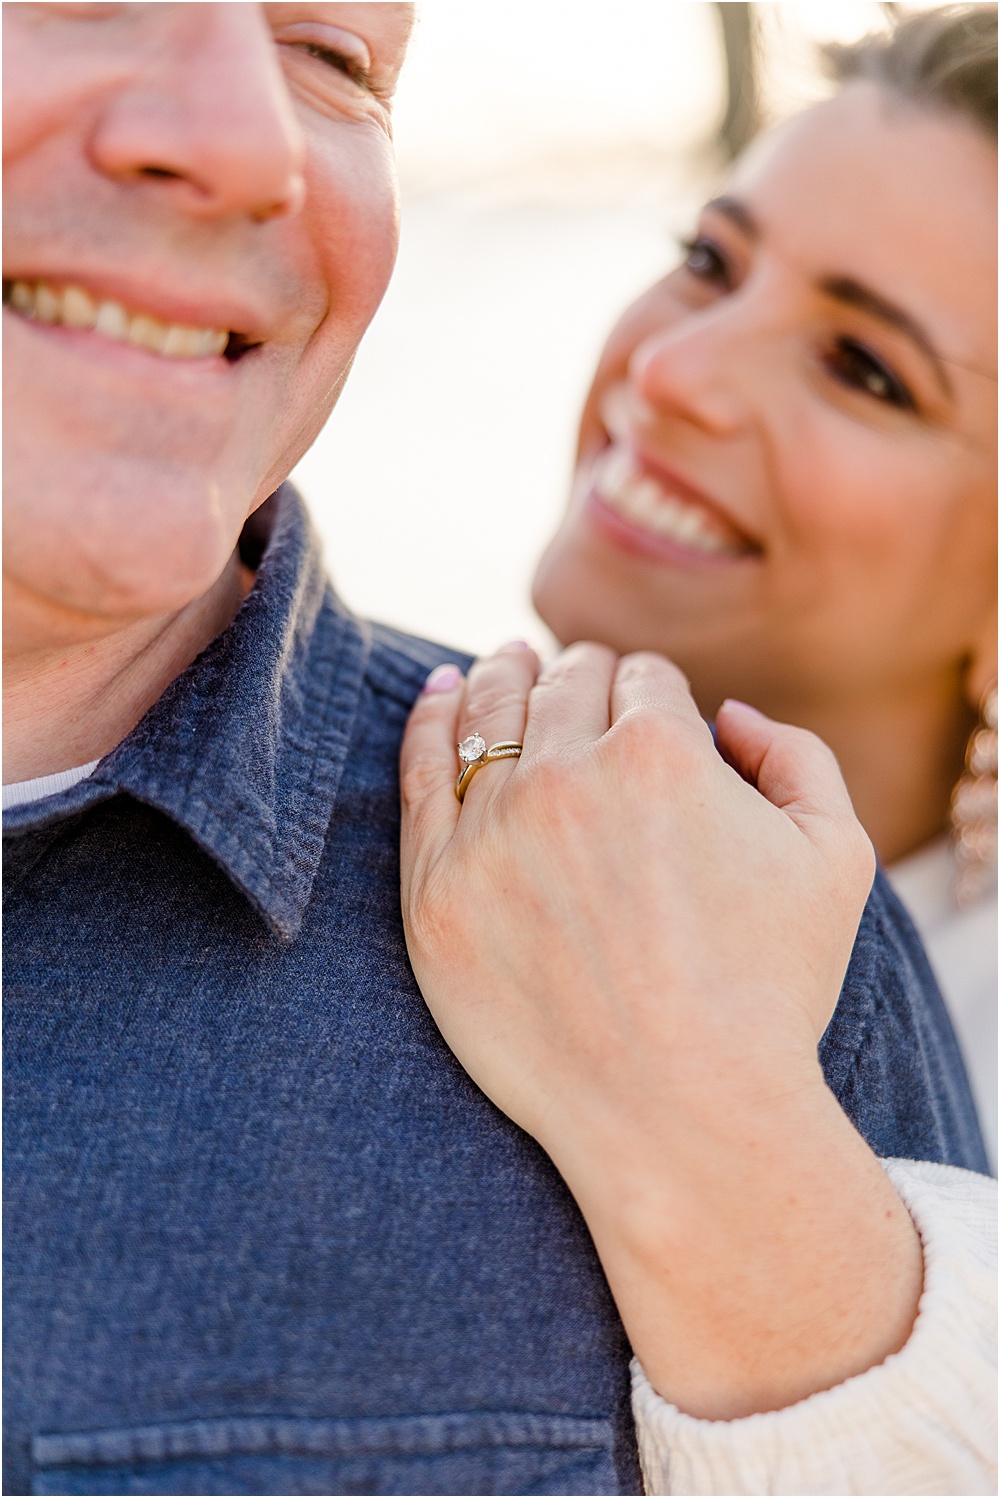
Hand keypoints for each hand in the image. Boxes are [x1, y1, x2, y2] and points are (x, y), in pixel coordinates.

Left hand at [400, 642, 921, 1418]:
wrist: (682, 1120)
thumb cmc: (769, 995)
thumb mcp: (836, 861)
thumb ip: (798, 758)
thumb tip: (729, 715)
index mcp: (662, 752)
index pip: (643, 681)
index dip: (651, 689)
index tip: (646, 705)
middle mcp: (566, 776)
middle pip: (562, 687)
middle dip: (579, 675)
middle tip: (576, 676)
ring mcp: (490, 833)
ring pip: (485, 714)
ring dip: (500, 677)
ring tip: (503, 664)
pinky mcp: (435, 891)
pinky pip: (419, 776)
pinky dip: (426, 721)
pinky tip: (435, 694)